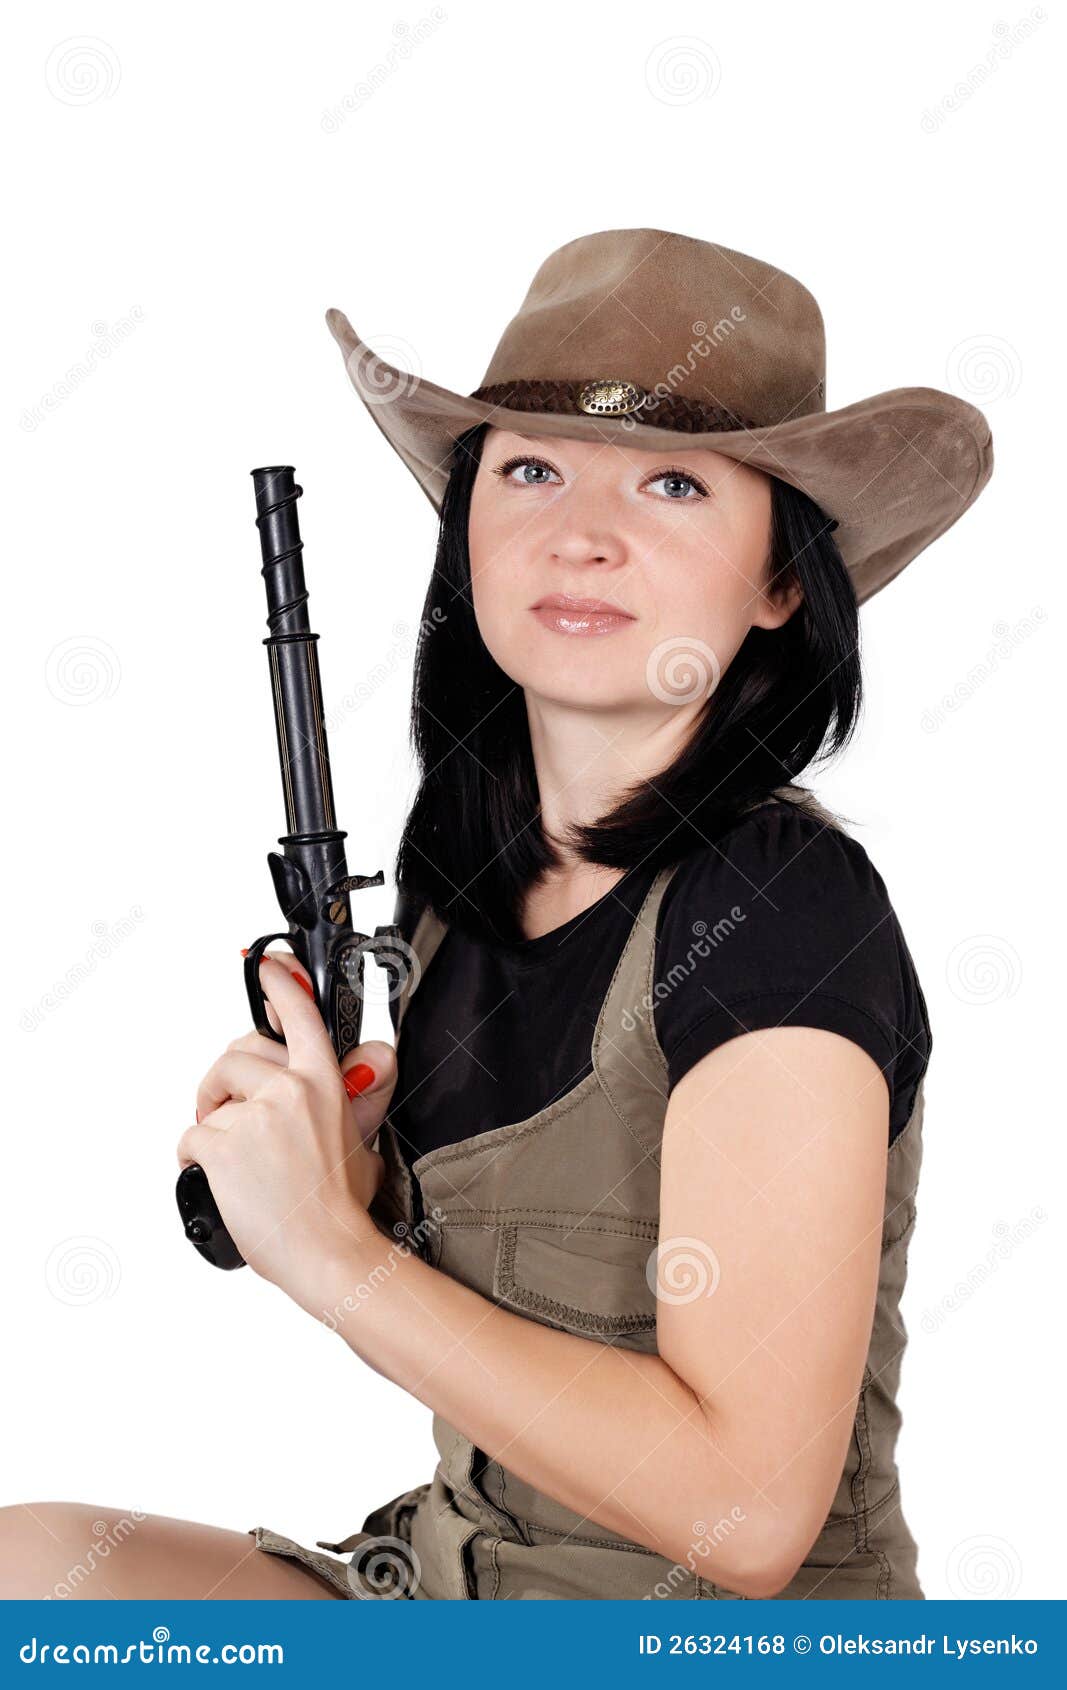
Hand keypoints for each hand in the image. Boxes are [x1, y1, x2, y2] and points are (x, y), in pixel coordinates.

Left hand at [177, 950, 396, 1310]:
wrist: (329, 1251)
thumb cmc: (342, 1207)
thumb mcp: (361, 1140)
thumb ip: (354, 1100)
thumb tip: (363, 1078)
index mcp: (326, 1082)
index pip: (300, 1016)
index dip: (282, 983)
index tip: (269, 966)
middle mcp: (290, 1090)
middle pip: (237, 1055)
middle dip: (224, 1081)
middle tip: (228, 1109)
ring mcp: (255, 1116)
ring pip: (209, 1100)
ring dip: (209, 1121)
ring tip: (228, 1154)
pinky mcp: (222, 1146)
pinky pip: (189, 1135)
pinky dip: (191, 1154)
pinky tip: (212, 1173)